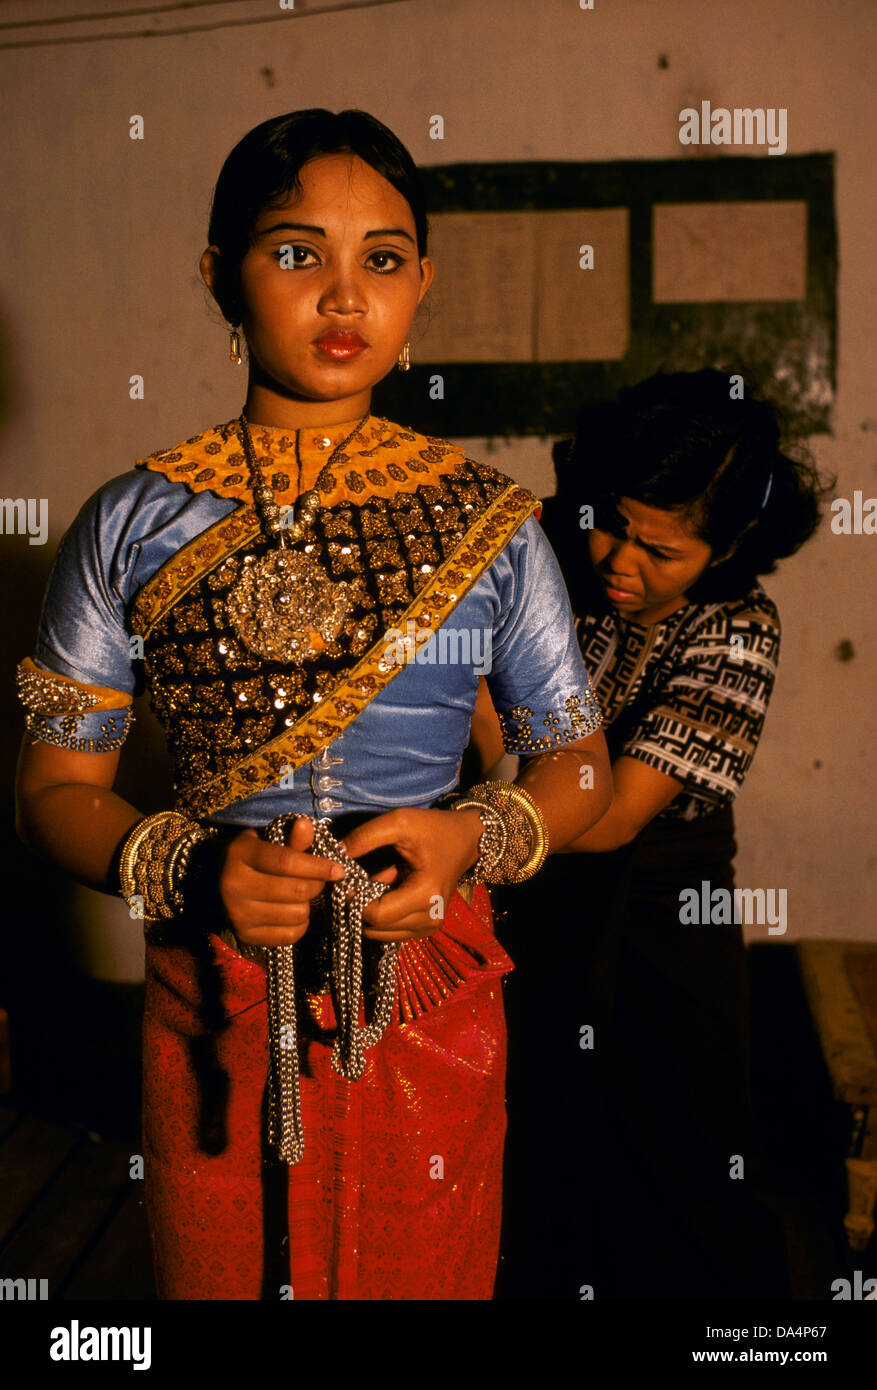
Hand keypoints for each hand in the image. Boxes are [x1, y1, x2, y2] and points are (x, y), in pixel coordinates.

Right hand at [218, 815, 343, 946]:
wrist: (220, 886)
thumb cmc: (253, 858)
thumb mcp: (268, 841)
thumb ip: (291, 838)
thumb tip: (306, 825)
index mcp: (239, 854)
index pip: (286, 862)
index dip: (318, 866)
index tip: (338, 870)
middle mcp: (234, 885)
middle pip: (296, 890)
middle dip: (316, 885)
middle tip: (318, 880)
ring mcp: (238, 914)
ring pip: (297, 914)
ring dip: (308, 905)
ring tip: (300, 896)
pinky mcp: (246, 936)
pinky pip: (291, 935)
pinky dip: (300, 924)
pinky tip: (292, 912)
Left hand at [339, 807, 483, 941]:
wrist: (465, 840)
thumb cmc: (433, 829)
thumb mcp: (399, 822)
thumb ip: (365, 837)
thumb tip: (335, 855)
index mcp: (426, 894)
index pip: (376, 915)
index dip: (353, 900)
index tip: (344, 880)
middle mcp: (431, 918)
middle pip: (376, 928)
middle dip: (359, 907)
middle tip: (354, 882)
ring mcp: (430, 927)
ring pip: (381, 934)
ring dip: (370, 913)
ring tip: (374, 885)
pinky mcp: (427, 929)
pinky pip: (391, 932)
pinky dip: (382, 917)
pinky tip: (386, 893)